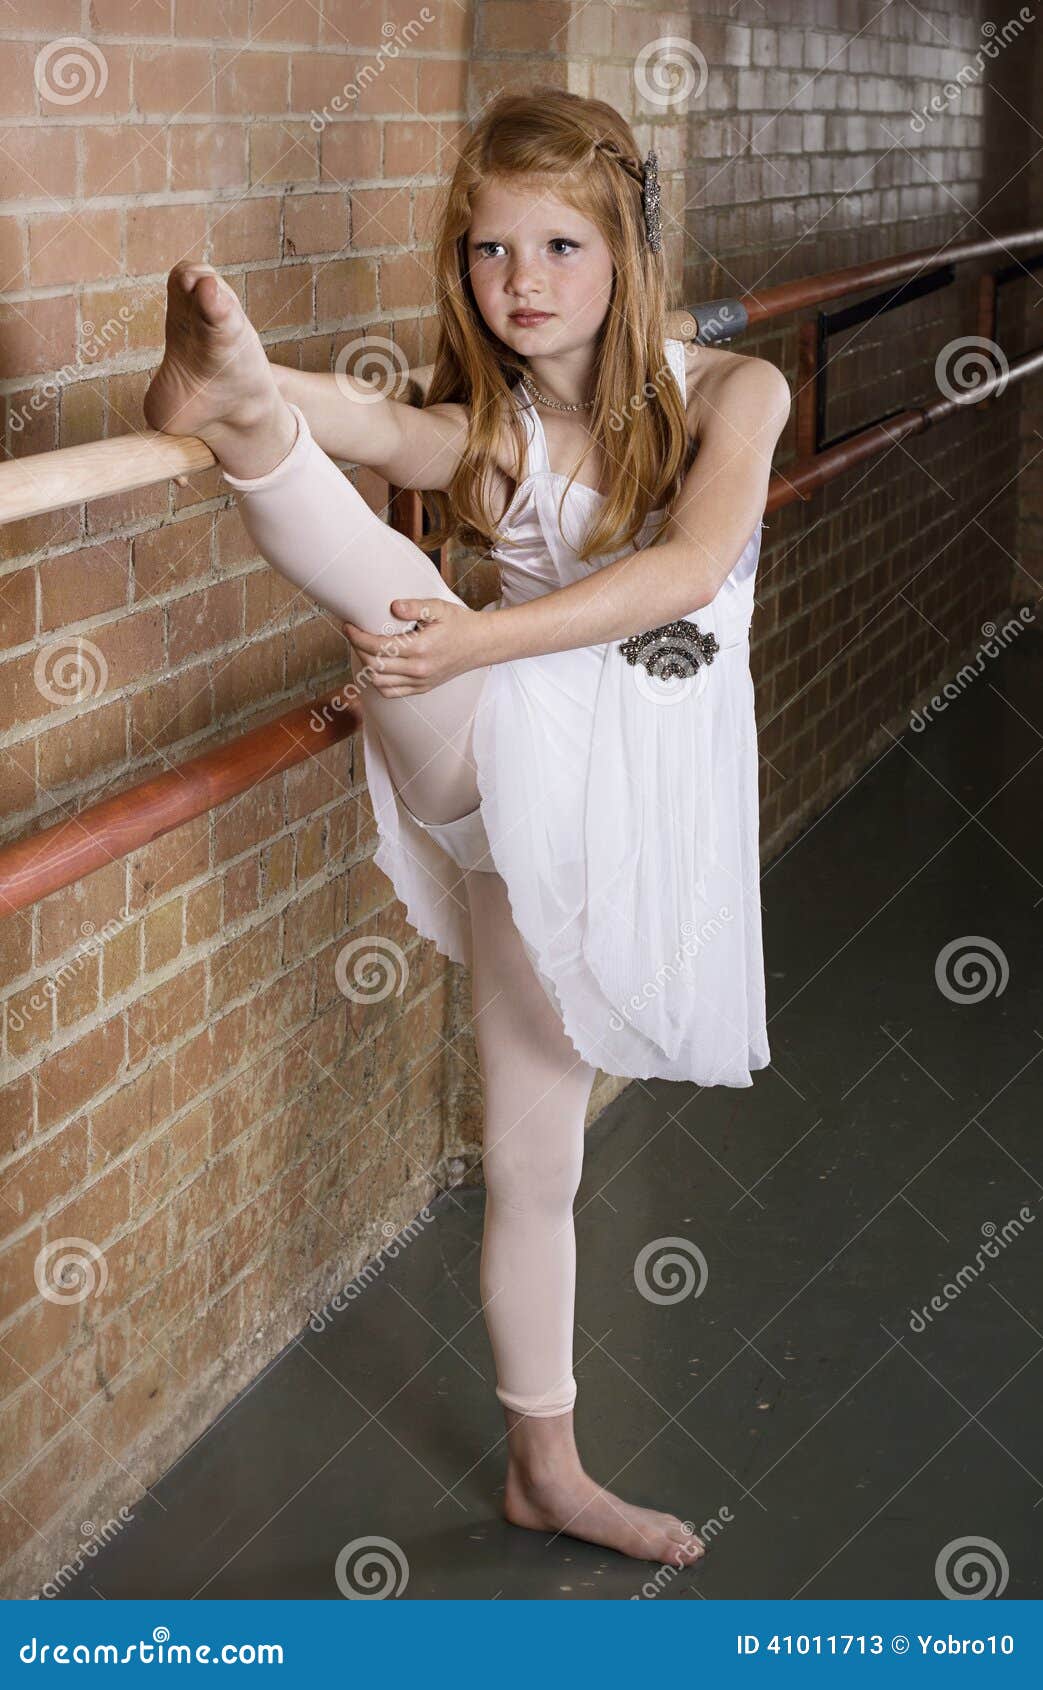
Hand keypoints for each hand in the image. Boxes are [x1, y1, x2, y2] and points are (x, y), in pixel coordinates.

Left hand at [342, 597, 481, 696]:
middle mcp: (418, 669)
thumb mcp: (439, 608)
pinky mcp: (422, 687)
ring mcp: (420, 681)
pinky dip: (378, 682)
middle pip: (374, 665)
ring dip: (366, 666)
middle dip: (357, 649)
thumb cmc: (460, 623)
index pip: (377, 647)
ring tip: (362, 648)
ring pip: (380, 682)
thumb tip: (393, 606)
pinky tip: (376, 666)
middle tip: (352, 633)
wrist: (481, 644)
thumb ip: (415, 606)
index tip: (348, 625)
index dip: (357, 637)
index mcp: (420, 648)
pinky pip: (392, 692)